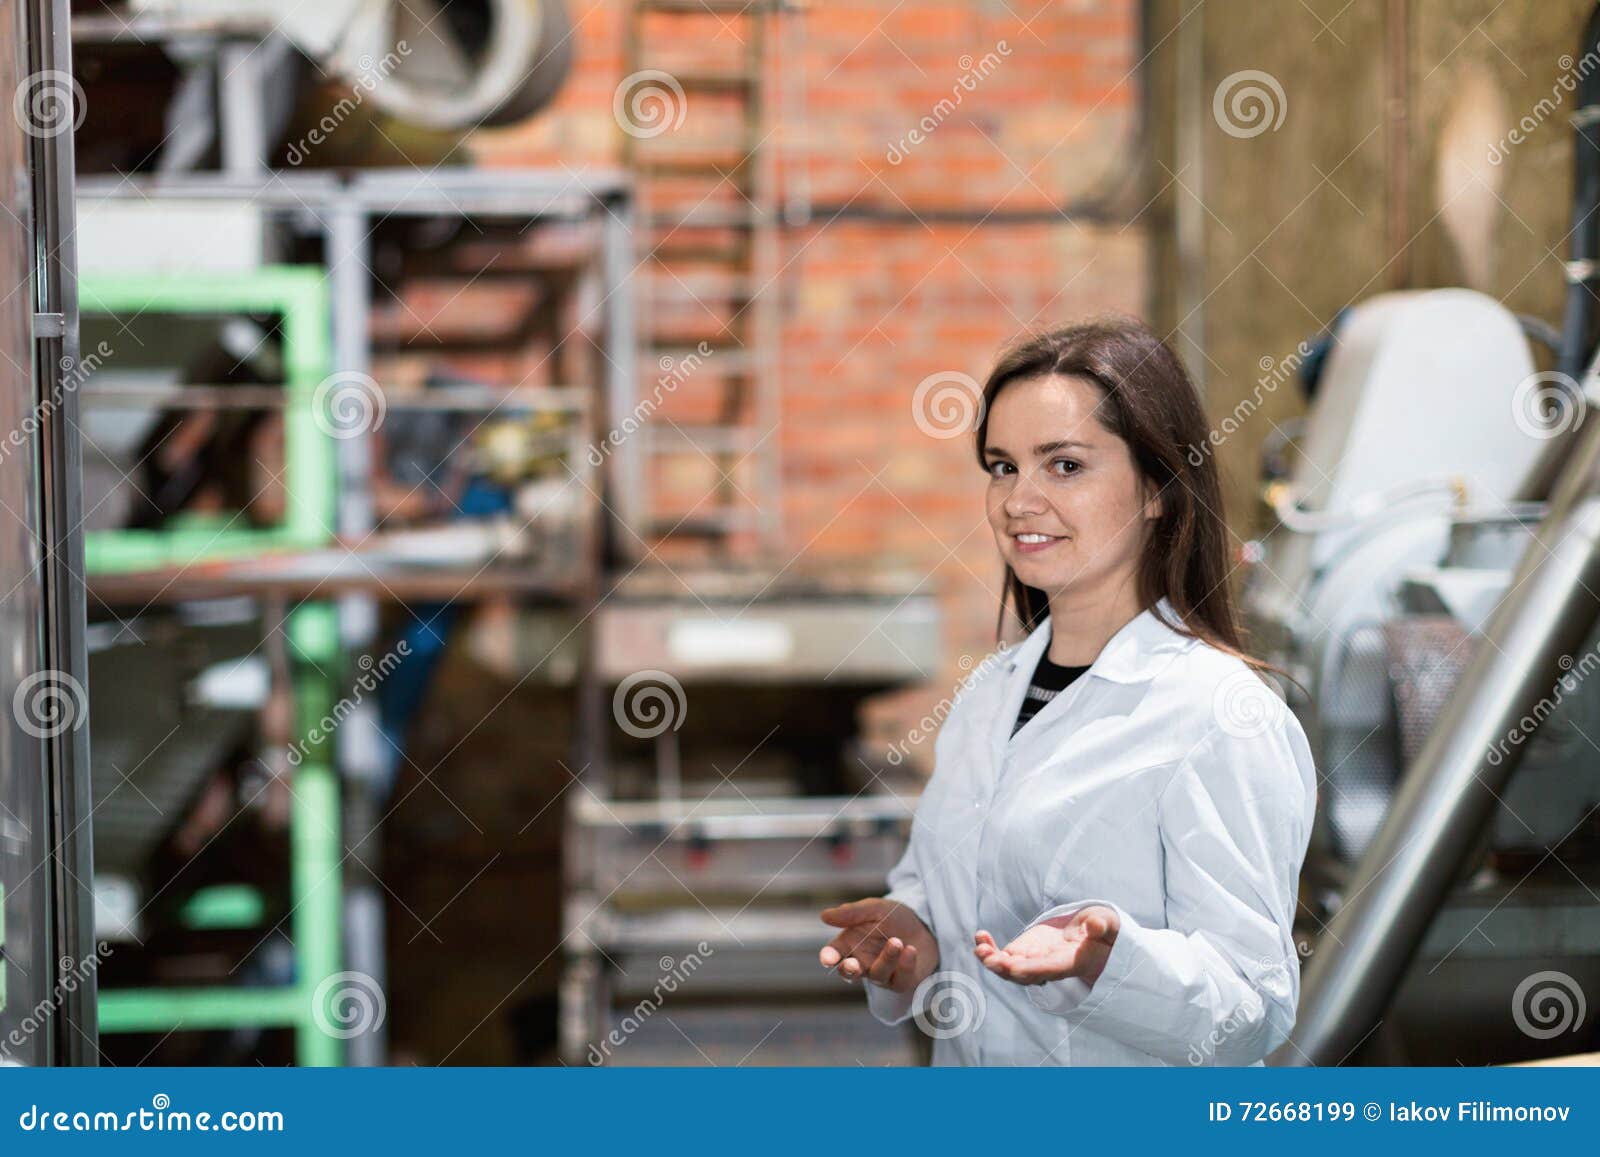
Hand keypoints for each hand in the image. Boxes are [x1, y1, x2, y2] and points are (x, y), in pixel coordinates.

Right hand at [818, 897, 937, 992]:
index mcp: (850, 944)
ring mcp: (882, 974)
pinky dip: (905, 966)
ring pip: (878, 975)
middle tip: (852, 964)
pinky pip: (900, 980)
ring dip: (886, 959)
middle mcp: (862, 962)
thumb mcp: (874, 908)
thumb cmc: (893, 917)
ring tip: (896, 941)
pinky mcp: (902, 981)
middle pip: (849, 973)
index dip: (828, 957)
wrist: (924, 924)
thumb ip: (852, 913)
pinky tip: (911, 950)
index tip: (828, 958)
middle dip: (848, 971)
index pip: (834, 954)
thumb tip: (824, 915)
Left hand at [973, 905, 1119, 985]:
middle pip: (1026, 975)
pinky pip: (1003, 956)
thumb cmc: (1102, 931)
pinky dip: (990, 949)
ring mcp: (1034, 960)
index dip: (1033, 969)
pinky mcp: (1024, 952)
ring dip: (993, 960)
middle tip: (989, 960)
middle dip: (1007, 970)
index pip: (1051, 969)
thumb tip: (1094, 924)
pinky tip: (980, 937)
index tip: (1016, 968)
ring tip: (980, 948)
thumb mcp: (1108, 925)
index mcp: (1071, 962)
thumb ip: (1102, 925)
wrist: (1091, 935)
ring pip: (1010, 968)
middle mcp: (1049, 967)